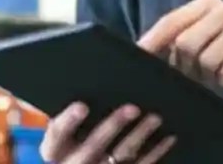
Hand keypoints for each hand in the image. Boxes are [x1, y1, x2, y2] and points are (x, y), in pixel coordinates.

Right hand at [38, 102, 175, 163]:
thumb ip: (74, 104)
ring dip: (139, 136)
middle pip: (92, 147)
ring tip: (156, 117)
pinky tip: (168, 137)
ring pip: (119, 157)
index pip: (57, 135)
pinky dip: (155, 153)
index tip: (83, 106)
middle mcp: (72, 163)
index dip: (69, 120)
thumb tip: (95, 68)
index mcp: (54, 148)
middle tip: (132, 107)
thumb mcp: (67, 125)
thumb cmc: (75, 134)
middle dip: (112, 127)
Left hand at [137, 0, 222, 88]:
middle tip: (197, 75)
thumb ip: (180, 39)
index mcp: (206, 4)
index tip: (138, 57)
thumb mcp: (208, 34)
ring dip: (209, 77)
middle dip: (187, 67)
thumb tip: (146, 54)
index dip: (152, 41)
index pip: (171, 21)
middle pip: (185, 44)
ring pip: (206, 61)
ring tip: (218, 74)